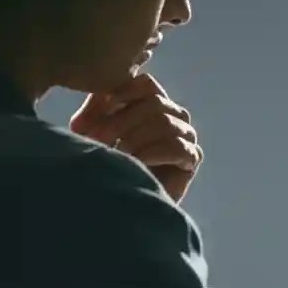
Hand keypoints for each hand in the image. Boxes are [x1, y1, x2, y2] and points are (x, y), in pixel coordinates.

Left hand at [69, 73, 203, 202]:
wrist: (125, 204)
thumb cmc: (107, 162)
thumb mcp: (95, 128)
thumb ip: (99, 105)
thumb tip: (100, 88)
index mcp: (153, 101)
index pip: (146, 83)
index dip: (124, 91)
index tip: (104, 108)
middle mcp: (174, 114)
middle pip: (155, 103)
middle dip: (121, 121)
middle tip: (96, 139)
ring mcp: (186, 135)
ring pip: (164, 123)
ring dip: (134, 138)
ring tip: (115, 154)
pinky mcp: (192, 158)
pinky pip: (177, 146)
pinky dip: (152, 153)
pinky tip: (135, 162)